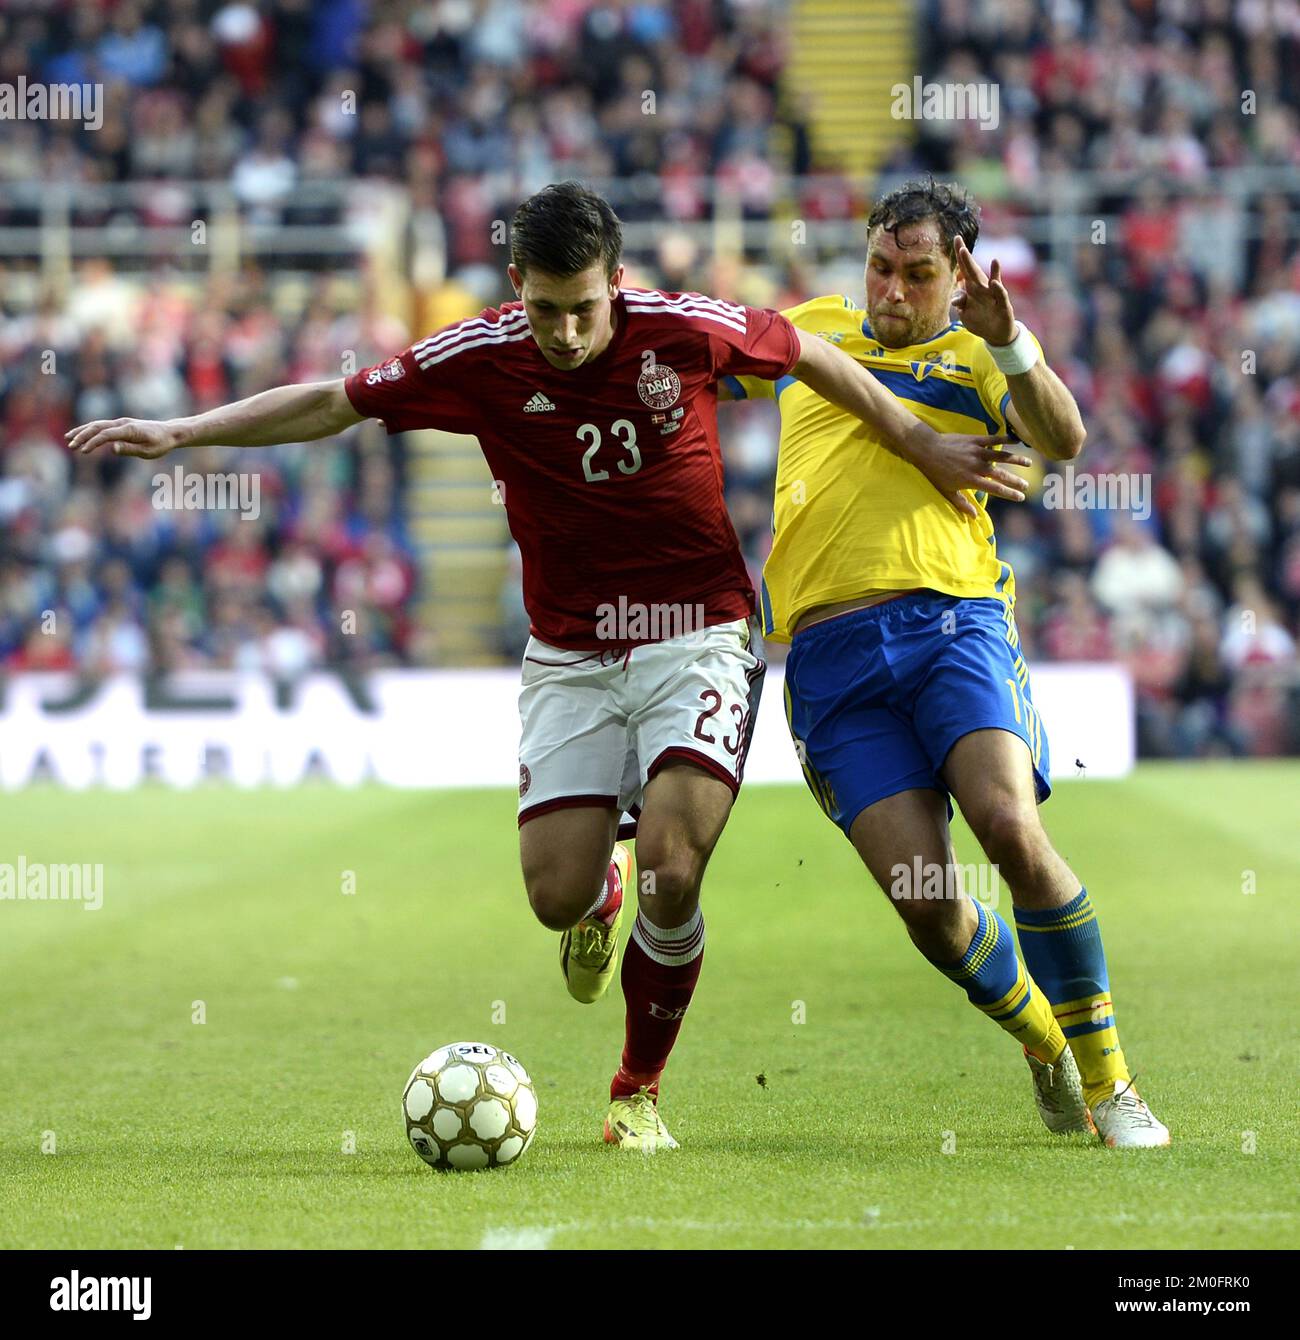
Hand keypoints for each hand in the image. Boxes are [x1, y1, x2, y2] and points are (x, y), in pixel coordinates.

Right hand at [65, 418, 178, 458]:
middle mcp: (123, 423)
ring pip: (97, 424)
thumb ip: (130, 449)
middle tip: (71, 445)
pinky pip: (102, 426)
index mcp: (129, 430)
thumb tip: (113, 449)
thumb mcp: (148, 451)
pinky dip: (90, 430)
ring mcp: (121, 423)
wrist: (169, 432)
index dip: (93, 442)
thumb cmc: (160, 444)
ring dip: (82, 431)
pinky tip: (81, 435)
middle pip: (98, 427)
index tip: (84, 451)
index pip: (106, 434)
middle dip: (83, 435)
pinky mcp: (121, 425)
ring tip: (68, 439)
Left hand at [903, 426, 1030, 517]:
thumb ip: (962, 504)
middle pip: (1002, 475)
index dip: (1010, 494)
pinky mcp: (975, 440)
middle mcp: (977, 467)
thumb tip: (974, 517)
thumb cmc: (935, 473)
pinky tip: (1017, 441)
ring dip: (1016, 460)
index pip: (996, 489)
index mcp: (972, 481)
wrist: (927, 450)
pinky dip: (1006, 439)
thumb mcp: (947, 491)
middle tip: (1027, 485)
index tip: (1020, 497)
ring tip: (1028, 463)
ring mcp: (977, 452)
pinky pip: (993, 440)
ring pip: (1002, 456)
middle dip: (1016, 481)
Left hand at [951, 235, 1015, 345]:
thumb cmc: (981, 319)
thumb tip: (955, 299)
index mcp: (973, 288)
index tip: (956, 238)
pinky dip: (998, 289)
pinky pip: (1000, 296)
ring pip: (988, 280)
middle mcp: (983, 288)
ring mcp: (994, 296)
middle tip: (961, 245)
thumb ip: (961, 302)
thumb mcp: (966, 312)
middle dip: (966, 259)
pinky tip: (994, 282)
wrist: (997, 334)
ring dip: (982, 269)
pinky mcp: (1003, 305)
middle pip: (973, 272)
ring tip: (983, 264)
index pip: (965, 269)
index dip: (961, 255)